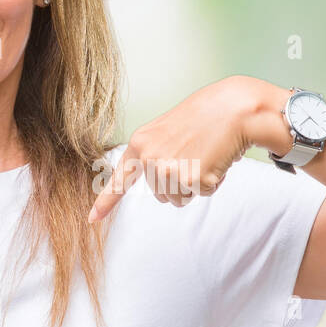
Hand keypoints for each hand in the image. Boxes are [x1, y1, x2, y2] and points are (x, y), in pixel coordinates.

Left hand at [88, 76, 288, 221]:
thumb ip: (155, 154)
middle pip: (160, 193)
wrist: (233, 107)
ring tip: (204, 156)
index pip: (121, 179)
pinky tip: (216, 159)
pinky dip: (212, 182)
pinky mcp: (193, 180)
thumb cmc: (204, 116)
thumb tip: (161, 188)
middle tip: (193, 154)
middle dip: (178, 182)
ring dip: (194, 184)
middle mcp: (151, 160)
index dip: (105, 202)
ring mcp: (171, 171)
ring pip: (179, 198)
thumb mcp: (167, 131)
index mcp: (141, 144)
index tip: (93, 219)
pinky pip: (202, 194)